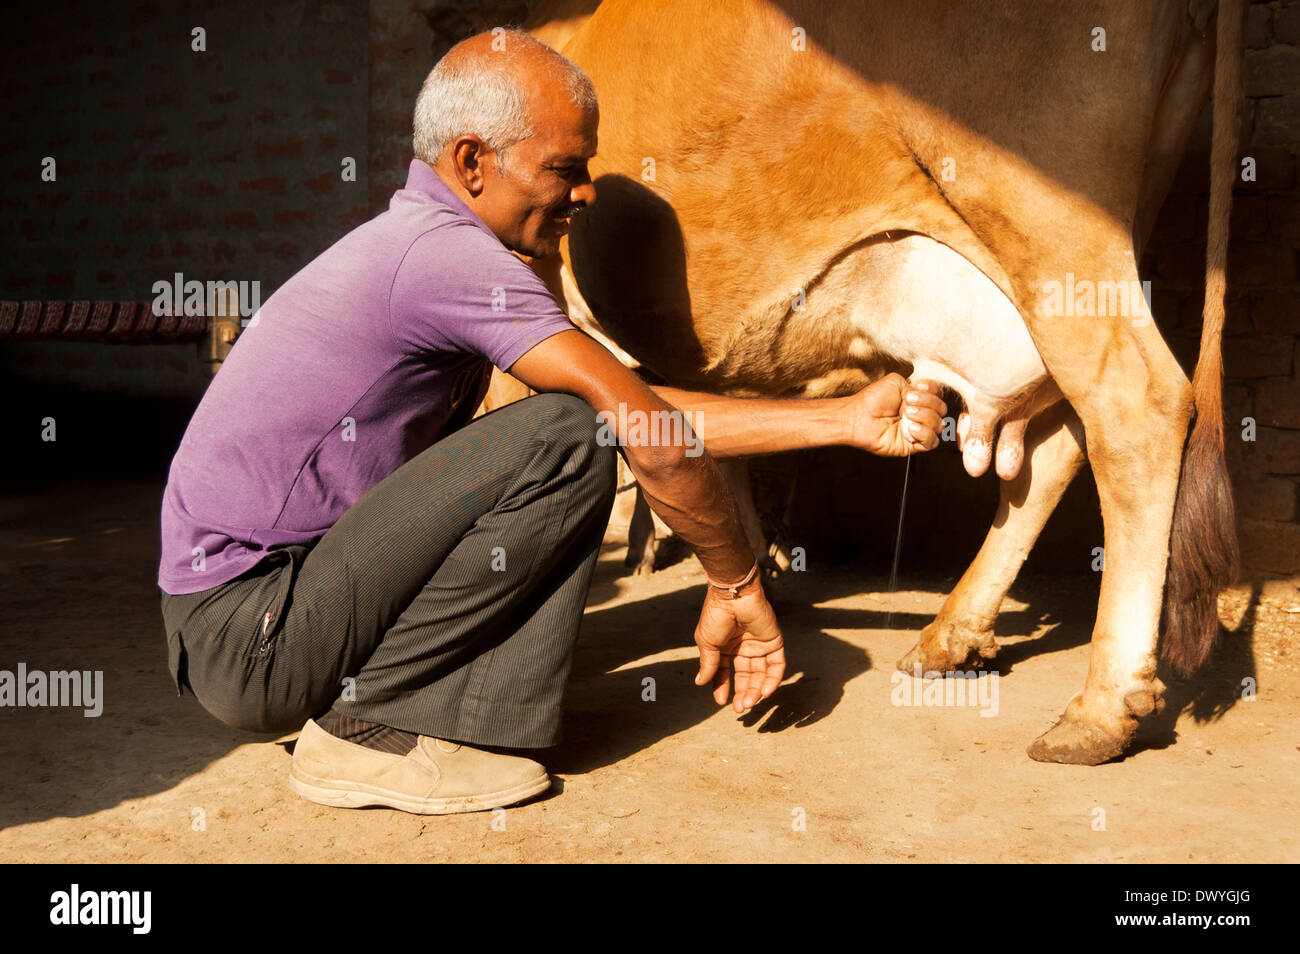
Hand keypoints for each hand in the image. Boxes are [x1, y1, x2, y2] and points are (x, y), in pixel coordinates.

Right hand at [693, 579, 786, 712]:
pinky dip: (773, 679)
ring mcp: (759, 645)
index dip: (722, 687)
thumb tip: (700, 683)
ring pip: (761, 674)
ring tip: (750, 703)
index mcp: (725, 647)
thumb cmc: (716, 616)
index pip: (725, 673)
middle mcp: (743, 647)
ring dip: (757, 690)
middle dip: (743, 693)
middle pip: (746, 676)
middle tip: (740, 709)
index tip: (721, 702)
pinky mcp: (774, 642)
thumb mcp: (707, 643)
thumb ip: (708, 665)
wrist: (734, 596)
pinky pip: (776, 665)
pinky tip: (765, 692)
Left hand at [845, 373, 946, 455]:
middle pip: (942, 409)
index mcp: (918, 399)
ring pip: (939, 425)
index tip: (918, 387)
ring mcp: (918, 430)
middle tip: (906, 402)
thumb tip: (927, 398)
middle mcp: (920, 415)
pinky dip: (924, 433)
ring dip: (925, 416)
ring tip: (906, 413)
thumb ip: (916, 386)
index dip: (932, 390)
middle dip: (927, 402)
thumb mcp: (896, 383)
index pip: (938, 394)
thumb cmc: (873, 400)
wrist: (859, 417)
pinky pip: (932, 442)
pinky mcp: (913, 445)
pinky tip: (910, 428)